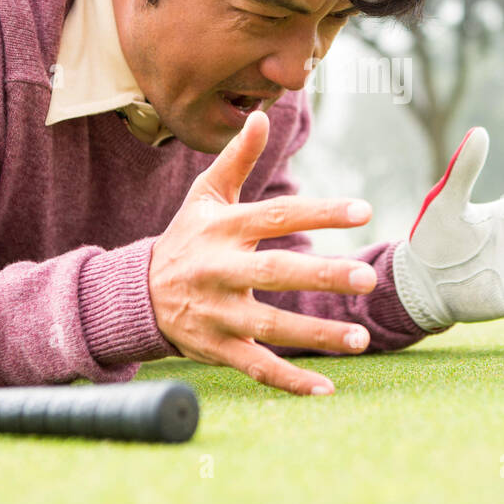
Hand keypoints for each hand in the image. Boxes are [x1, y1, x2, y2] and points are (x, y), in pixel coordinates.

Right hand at [149, 109, 377, 395]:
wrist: (135, 294)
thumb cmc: (185, 237)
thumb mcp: (205, 196)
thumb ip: (237, 158)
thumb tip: (260, 116)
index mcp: (223, 229)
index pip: (276, 215)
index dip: (319, 211)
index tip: (363, 209)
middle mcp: (219, 270)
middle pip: (276, 272)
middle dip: (323, 275)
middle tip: (367, 277)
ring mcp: (218, 313)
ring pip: (271, 326)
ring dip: (316, 334)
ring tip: (360, 339)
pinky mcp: (217, 348)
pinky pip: (257, 367)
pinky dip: (289, 381)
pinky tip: (326, 388)